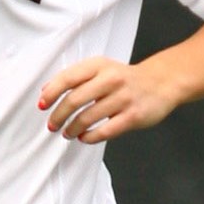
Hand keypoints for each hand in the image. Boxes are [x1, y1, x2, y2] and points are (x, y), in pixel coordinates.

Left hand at [38, 57, 181, 143]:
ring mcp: (123, 98)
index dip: (51, 93)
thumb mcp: (102, 68)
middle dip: (58, 115)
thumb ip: (76, 77)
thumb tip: (46, 91)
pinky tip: (84, 137)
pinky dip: (90, 137)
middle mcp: (111, 79)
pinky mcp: (133, 116)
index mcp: (99, 65)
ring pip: (87, 117)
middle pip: (74, 100)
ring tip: (67, 133)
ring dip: (72, 128)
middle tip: (52, 125)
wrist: (161, 82)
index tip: (42, 105)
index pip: (68, 78)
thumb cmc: (125, 78)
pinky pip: (105, 131)